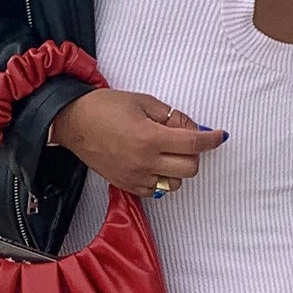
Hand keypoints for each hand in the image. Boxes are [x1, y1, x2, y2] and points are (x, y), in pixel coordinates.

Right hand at [49, 89, 226, 195]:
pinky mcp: (126, 185)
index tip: (219, 136)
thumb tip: (194, 129)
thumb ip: (172, 117)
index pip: (193, 143)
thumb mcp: (143, 102)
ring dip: (177, 169)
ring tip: (165, 152)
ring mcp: (134, 176)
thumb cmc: (105, 107)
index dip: (211, 140)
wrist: (73, 122)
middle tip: (183, 140)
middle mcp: (144, 161)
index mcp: (150, 137)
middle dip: (193, 153)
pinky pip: (155, 190)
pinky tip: (151, 163)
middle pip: (189, 168)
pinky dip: (160, 178)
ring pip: (174, 184)